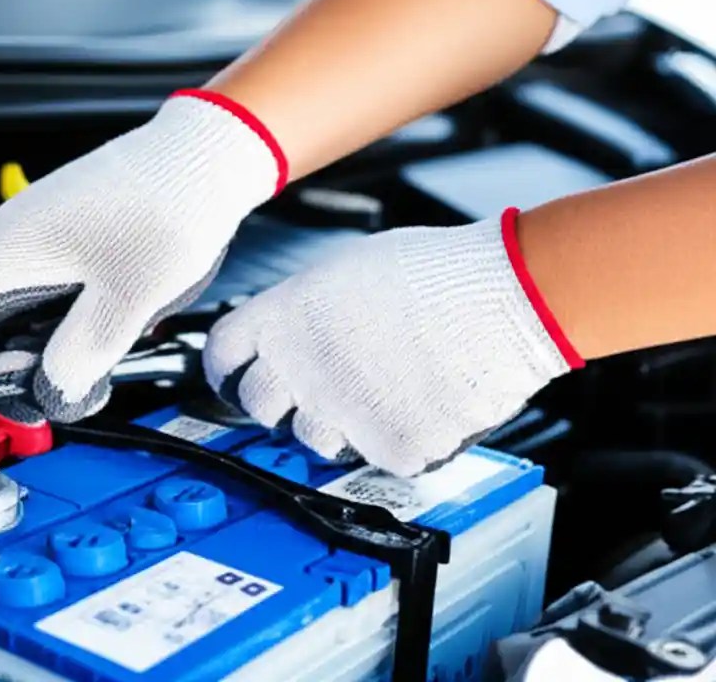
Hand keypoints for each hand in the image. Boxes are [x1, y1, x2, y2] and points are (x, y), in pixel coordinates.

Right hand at [0, 91, 286, 421]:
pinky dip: (58, 326)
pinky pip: (38, 298)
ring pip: (10, 317)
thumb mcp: (129, 299)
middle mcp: (13, 244)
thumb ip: (82, 356)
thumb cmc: (170, 206)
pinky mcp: (63, 244)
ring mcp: (37, 242)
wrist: (206, 155)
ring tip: (100, 349)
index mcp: (13, 252)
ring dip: (40, 349)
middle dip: (3, 369)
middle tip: (64, 383)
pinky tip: (103, 325)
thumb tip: (52, 395)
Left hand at [203, 209, 582, 475]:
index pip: (222, 356)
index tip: (235, 379)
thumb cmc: (437, 274)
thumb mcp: (344, 272)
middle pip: (259, 405)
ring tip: (383, 388)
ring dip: (338, 422)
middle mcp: (298, 369)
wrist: (506, 297)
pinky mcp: (385, 448)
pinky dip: (395, 438)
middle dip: (280, 401)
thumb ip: (303, 311)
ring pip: (313, 438)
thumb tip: (290, 332)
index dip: (227, 370)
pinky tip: (419, 401)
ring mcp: (339, 414)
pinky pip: (375, 455)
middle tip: (318, 388)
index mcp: (282, 318)